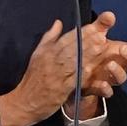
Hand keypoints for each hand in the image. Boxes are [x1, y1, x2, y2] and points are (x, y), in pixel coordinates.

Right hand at [3, 13, 126, 125]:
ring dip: (88, 54)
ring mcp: (56, 76)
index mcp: (46, 52)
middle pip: (72, 49)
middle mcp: (51, 62)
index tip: (95, 27)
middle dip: (88, 41)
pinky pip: (73, 79)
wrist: (24, 102)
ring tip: (102, 47)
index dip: (81, 33)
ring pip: (74, 62)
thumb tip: (58, 23)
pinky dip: (83, 73)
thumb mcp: (37, 55)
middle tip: (102, 35)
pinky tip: (93, 68)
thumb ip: (49, 38)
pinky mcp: (61, 89)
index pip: (66, 39)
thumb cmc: (32, 79)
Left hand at [70, 12, 126, 116]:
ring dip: (118, 72)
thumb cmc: (88, 50)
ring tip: (110, 64)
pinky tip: (102, 85)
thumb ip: (102, 24)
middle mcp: (117, 66)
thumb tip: (110, 15)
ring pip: (121, 79)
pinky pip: (105, 92)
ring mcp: (109, 79)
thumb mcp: (93, 35)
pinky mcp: (97, 89)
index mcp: (119, 53)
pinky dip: (105, 89)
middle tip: (121, 48)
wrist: (72, 72)